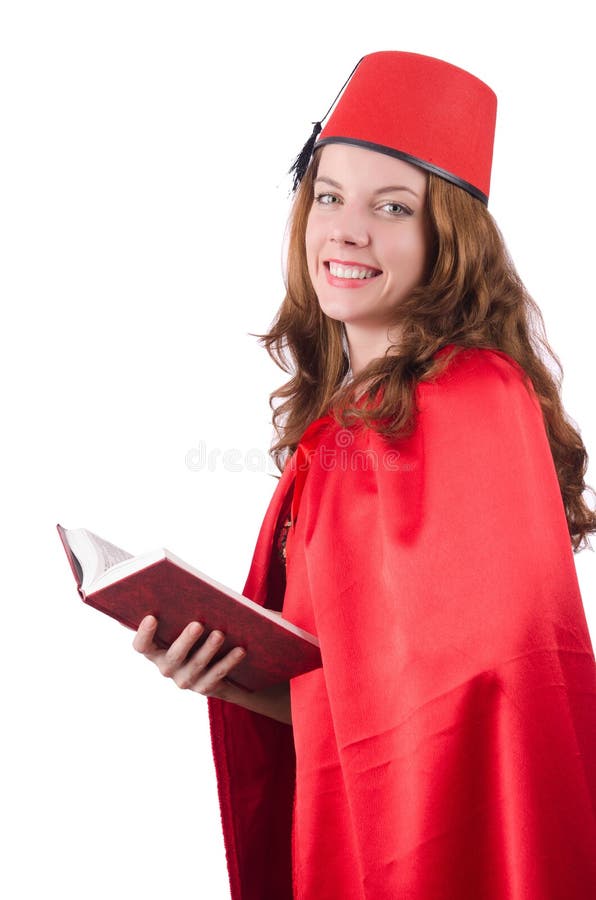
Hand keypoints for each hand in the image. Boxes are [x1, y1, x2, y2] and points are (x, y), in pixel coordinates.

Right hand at [132, 615, 248, 702]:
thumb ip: (176, 613)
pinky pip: (217, 674)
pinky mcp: (205, 687)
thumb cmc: (193, 636)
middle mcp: (167, 668)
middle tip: (197, 624)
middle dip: (186, 640)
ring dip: (209, 649)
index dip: (143, 633)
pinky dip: (229, 661)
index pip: (141, 646)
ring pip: (197, 664)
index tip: (151, 616)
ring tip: (220, 634)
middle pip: (173, 655)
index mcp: (155, 651)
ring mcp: (185, 679)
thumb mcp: (181, 625)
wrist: (213, 669)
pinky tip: (240, 650)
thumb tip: (178, 590)